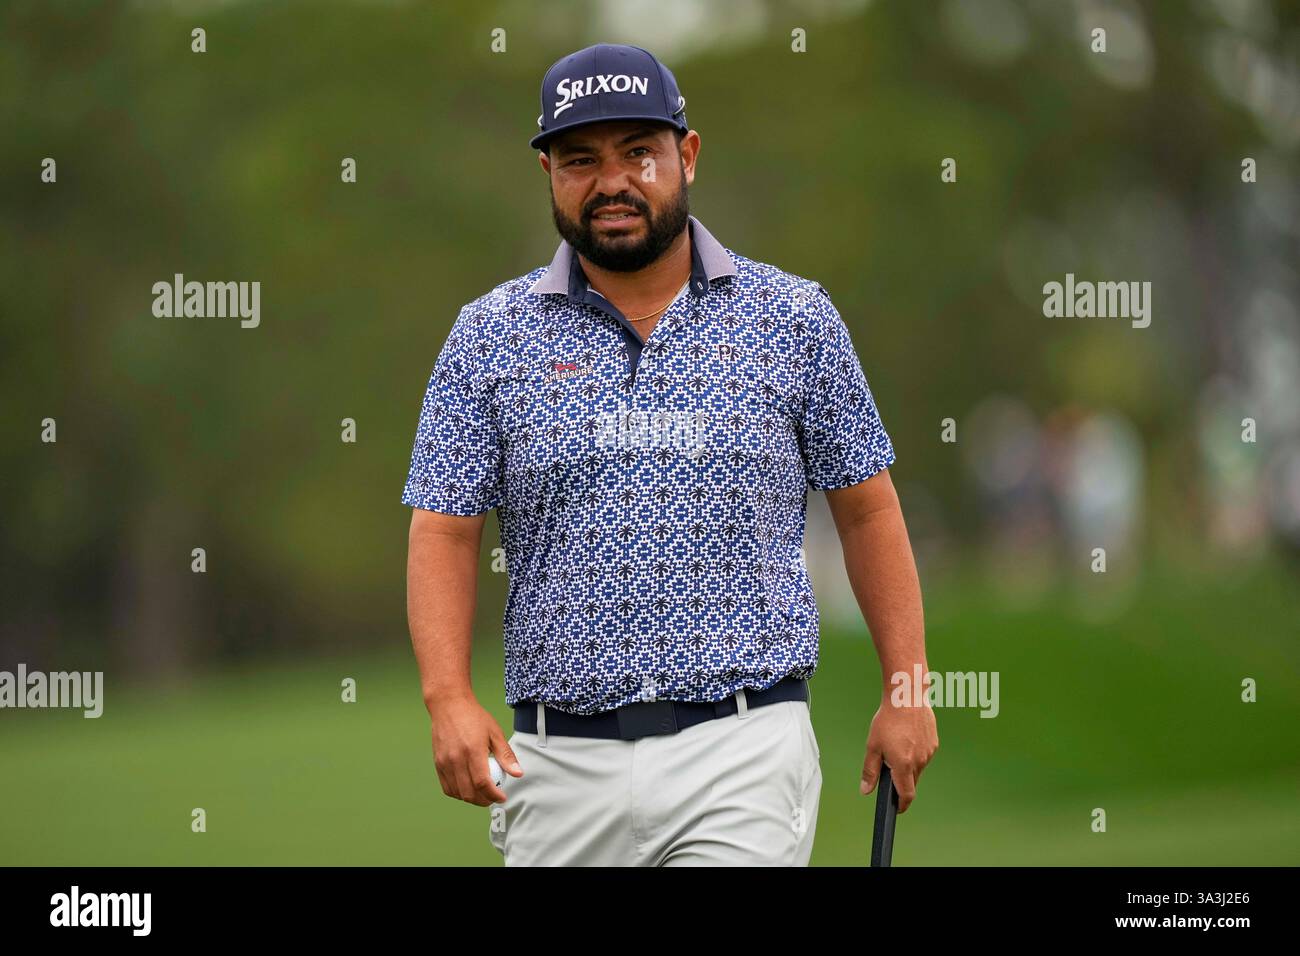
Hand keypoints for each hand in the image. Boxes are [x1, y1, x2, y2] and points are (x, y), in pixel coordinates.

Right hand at [428, 692, 523, 805]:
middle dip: (484, 800)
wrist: (449, 705)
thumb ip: (506, 755)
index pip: (482, 783)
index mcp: (472, 750)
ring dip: (471, 799)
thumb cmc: (473, 717)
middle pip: (469, 792)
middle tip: (494, 797)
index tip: (502, 797)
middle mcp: (456, 759)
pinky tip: (468, 788)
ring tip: (482, 794)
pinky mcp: (438, 763)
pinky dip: (458, 793)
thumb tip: (518, 773)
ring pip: (457, 793)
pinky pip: (447, 787)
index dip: (493, 795)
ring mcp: (444, 762)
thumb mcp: (495, 733)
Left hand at [860, 694, 937, 812]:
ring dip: (908, 766)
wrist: (907, 697)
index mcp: (904, 765)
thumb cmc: (888, 720)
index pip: (906, 795)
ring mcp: (929, 753)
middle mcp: (920, 762)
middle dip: (901, 782)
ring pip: (918, 769)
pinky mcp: (934, 743)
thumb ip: (870, 771)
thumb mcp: (872, 746)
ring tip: (896, 748)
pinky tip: (906, 740)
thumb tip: (866, 790)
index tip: (896, 808)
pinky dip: (915, 754)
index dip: (901, 805)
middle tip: (889, 769)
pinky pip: (924, 756)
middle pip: (911, 782)